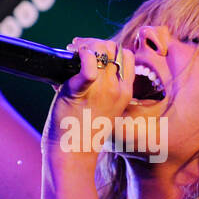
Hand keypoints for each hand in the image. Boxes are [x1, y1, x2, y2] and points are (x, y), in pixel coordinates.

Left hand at [42, 38, 135, 161]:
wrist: (72, 155)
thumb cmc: (83, 134)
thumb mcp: (104, 111)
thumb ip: (102, 91)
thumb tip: (88, 69)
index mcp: (126, 93)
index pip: (126, 57)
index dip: (110, 51)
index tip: (92, 55)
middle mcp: (117, 89)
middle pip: (113, 48)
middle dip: (96, 44)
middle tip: (78, 51)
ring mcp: (102, 89)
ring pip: (102, 48)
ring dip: (86, 45)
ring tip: (72, 52)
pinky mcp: (81, 90)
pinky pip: (89, 66)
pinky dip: (82, 55)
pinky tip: (73, 54)